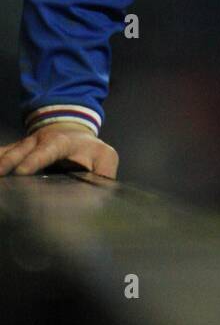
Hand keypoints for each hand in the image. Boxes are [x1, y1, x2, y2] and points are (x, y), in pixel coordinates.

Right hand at [0, 123, 118, 178]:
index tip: (22, 171)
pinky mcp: (16, 152)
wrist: (72, 131)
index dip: (35, 159)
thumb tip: (101, 193)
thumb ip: (104, 173)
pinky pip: (2, 154)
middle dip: (8, 161)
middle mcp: (39, 142)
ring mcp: (25, 146)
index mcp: (61, 143)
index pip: (47, 150)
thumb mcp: (104, 156)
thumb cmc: (89, 150)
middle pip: (20, 151)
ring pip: (8, 152)